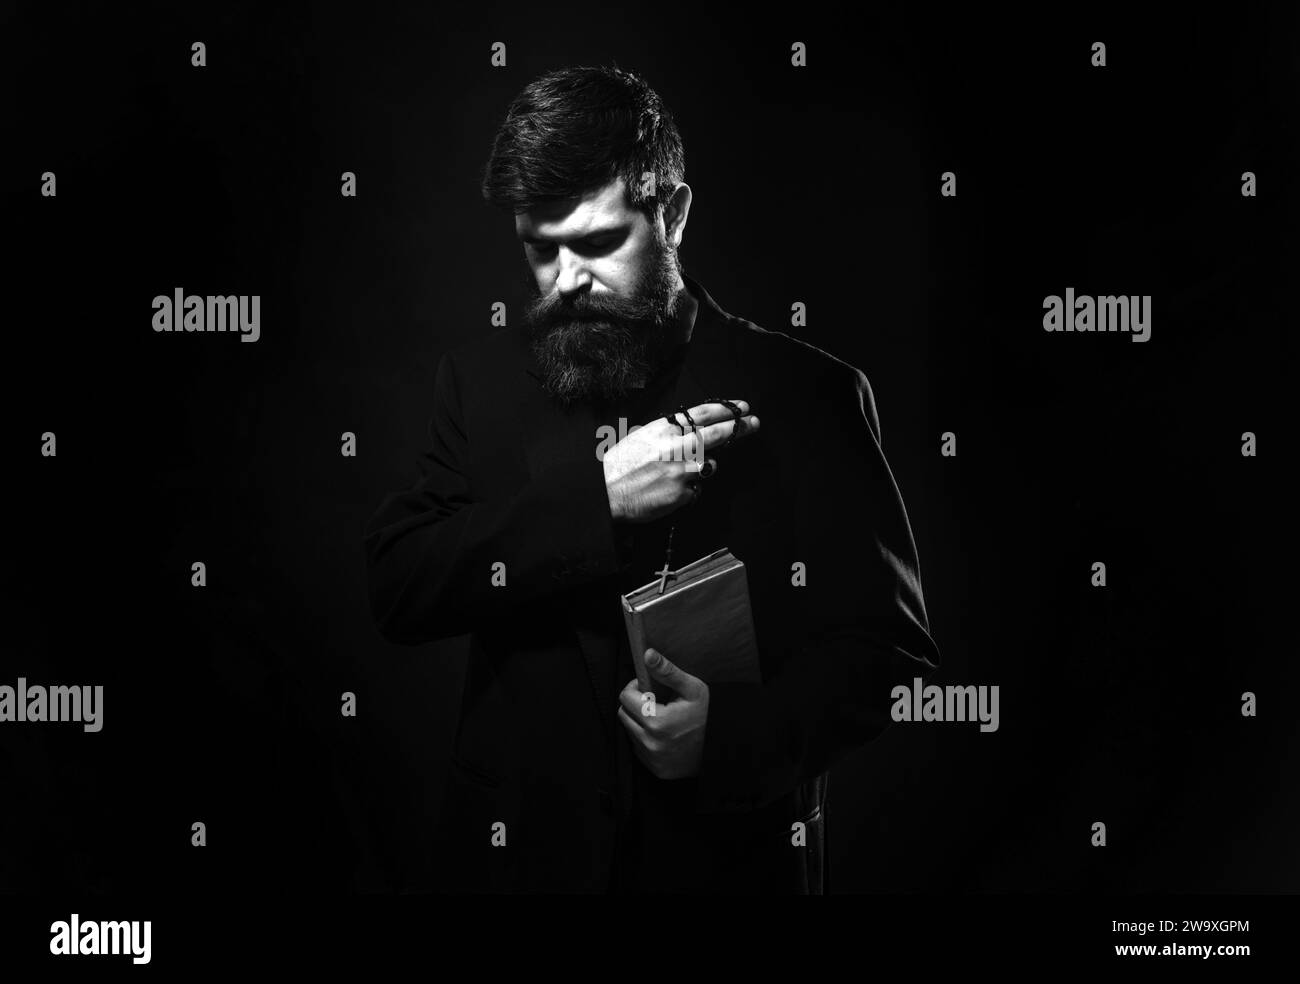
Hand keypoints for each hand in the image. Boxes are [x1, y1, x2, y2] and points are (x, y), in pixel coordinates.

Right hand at [603, 400, 759, 522]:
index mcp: (663, 429)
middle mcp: (675, 447)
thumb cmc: (619, 465)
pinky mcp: (682, 493)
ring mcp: (681, 471)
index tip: (742, 407)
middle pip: (716, 433)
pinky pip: (695, 490)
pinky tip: (666, 491)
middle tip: (754, 423)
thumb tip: (691, 431)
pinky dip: (686, 491)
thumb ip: (669, 434)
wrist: (603, 492)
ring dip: (701, 469)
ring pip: (709, 465)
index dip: (726, 409)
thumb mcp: (642, 438)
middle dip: (740, 427)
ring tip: (675, 474)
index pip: (703, 414)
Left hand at [617, 648, 709, 779]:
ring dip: (639, 721)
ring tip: (660, 717)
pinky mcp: (654, 769)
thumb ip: (667, 671)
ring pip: (629, 731)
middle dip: (635, 704)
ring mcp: (651, 758)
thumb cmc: (708, 716)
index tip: (648, 687)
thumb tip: (648, 654)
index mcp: (657, 721)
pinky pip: (638, 748)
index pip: (625, 697)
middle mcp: (650, 742)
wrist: (721, 750)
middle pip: (623, 714)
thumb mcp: (692, 689)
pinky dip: (645, 738)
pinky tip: (663, 733)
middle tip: (654, 701)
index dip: (635, 687)